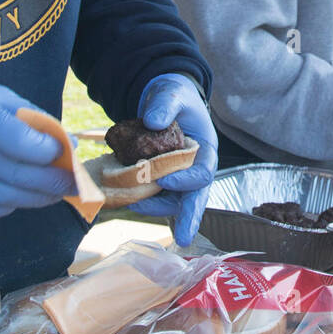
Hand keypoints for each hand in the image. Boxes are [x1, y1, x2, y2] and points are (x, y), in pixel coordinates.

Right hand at [0, 74, 74, 219]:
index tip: (62, 152)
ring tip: (53, 194)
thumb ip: (32, 121)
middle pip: (12, 174)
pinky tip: (19, 198)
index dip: (44, 150)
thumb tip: (67, 147)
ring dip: (33, 199)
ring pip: (0, 197)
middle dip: (50, 182)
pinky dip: (6, 206)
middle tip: (72, 184)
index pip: (15, 140)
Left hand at [124, 73, 216, 246]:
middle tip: (183, 239)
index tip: (163, 180)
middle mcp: (195, 167)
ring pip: (173, 201)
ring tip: (133, 206)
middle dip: (189, 218)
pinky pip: (156, 195)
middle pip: (195, 197)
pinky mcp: (162, 178)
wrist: (164, 100)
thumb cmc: (174, 96)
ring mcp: (179, 176)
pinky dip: (143, 199)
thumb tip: (152, 122)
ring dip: (156, 208)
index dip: (186, 180)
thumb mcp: (172, 93)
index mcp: (206, 149)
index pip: (203, 172)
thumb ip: (165, 105)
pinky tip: (126, 198)